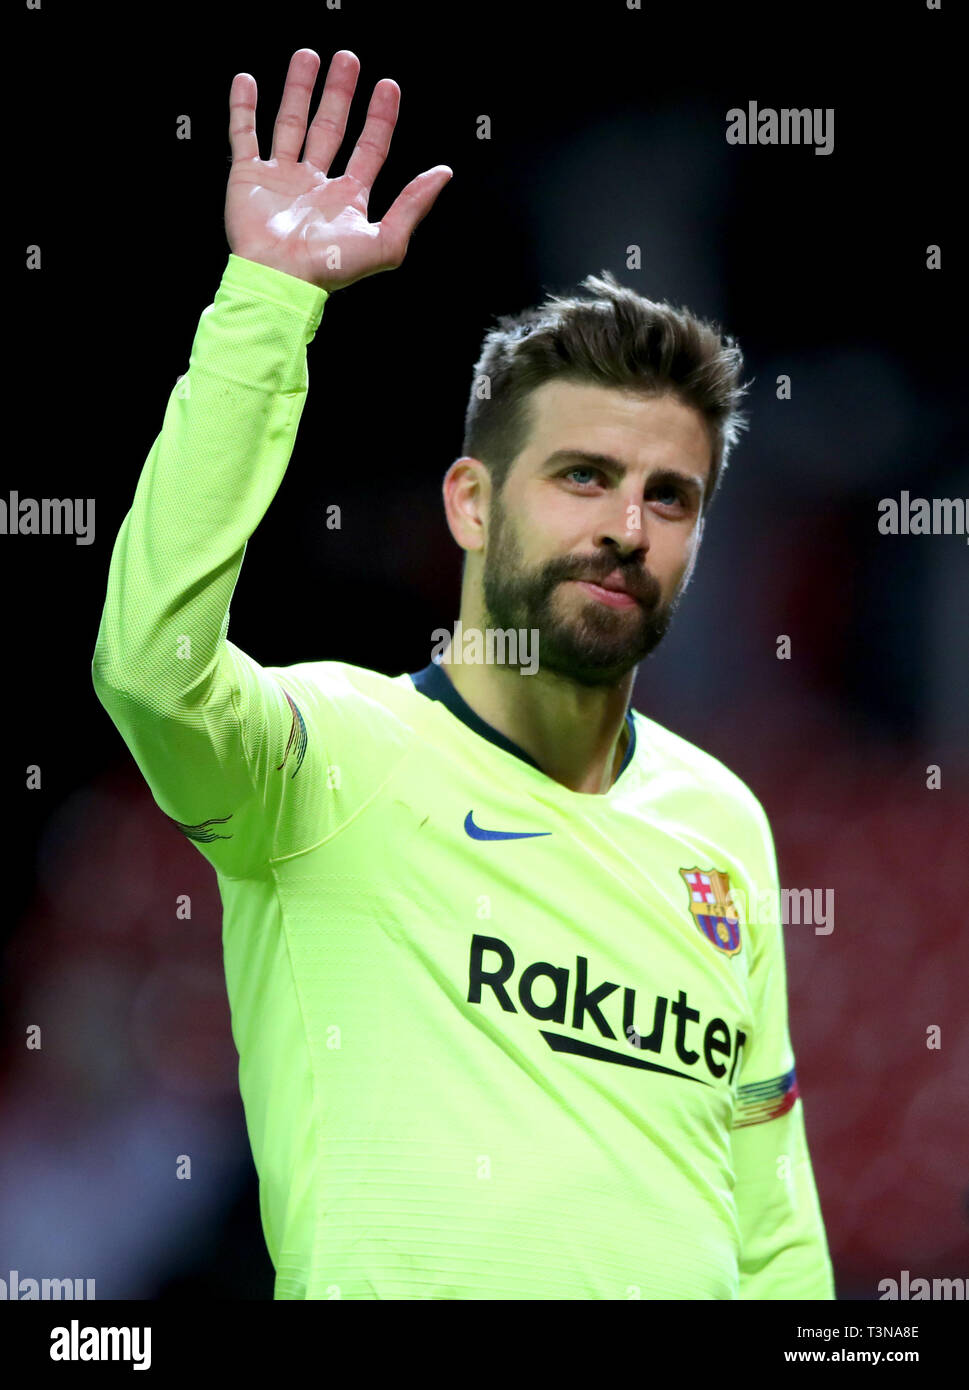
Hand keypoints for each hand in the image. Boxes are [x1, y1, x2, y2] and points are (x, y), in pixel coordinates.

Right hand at [225, 48, 451, 290]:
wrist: (279, 279)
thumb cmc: (330, 268)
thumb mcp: (386, 241)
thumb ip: (414, 206)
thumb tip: (443, 174)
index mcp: (348, 198)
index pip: (369, 148)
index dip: (380, 118)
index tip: (387, 86)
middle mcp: (316, 185)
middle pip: (330, 127)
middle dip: (340, 93)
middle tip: (348, 60)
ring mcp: (282, 179)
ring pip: (291, 123)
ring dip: (299, 89)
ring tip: (308, 56)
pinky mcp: (249, 178)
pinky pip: (244, 135)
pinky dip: (243, 108)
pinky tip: (247, 81)